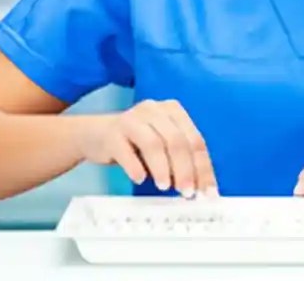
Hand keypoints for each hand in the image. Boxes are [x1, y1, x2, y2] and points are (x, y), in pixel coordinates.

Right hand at [73, 99, 216, 197]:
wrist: (97, 135)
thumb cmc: (136, 144)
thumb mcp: (163, 146)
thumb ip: (181, 161)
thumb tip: (199, 188)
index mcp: (173, 111)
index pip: (195, 140)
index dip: (203, 168)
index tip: (206, 192)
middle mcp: (154, 110)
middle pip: (176, 141)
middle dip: (185, 170)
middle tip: (186, 192)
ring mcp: (131, 118)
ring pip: (154, 144)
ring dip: (162, 169)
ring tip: (164, 187)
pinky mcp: (112, 132)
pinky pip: (126, 151)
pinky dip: (135, 167)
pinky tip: (140, 179)